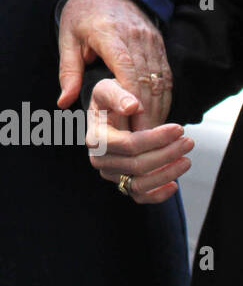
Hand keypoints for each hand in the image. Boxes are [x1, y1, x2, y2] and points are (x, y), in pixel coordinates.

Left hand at [57, 0, 170, 127]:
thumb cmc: (82, 14)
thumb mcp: (67, 38)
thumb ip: (68, 70)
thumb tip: (63, 101)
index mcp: (109, 34)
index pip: (125, 66)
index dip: (130, 94)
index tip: (131, 118)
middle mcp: (135, 37)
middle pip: (146, 79)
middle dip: (146, 111)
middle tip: (140, 140)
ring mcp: (151, 40)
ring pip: (160, 80)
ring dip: (157, 108)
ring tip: (150, 136)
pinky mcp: (159, 45)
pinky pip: (165, 75)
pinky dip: (163, 97)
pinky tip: (158, 116)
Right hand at [85, 76, 192, 204]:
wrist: (108, 114)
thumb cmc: (110, 101)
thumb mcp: (109, 88)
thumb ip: (118, 95)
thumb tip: (132, 106)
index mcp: (96, 138)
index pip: (129, 145)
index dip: (156, 139)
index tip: (179, 129)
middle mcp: (100, 160)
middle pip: (137, 165)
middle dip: (167, 154)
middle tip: (189, 142)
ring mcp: (110, 174)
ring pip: (139, 184)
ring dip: (167, 174)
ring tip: (186, 160)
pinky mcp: (121, 183)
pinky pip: (139, 196)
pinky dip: (158, 195)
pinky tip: (174, 185)